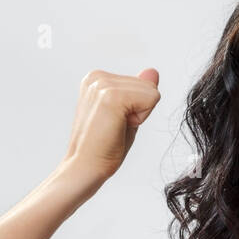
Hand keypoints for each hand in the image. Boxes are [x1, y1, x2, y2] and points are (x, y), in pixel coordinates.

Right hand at [61, 68, 160, 187]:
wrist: (85, 166)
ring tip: (115, 127)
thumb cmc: (104, 146)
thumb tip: (153, 71)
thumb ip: (139, 92)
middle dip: (140, 110)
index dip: (137, 109)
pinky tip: (118, 126)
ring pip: (151, 91)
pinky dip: (141, 118)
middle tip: (115, 127)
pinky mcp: (111, 95)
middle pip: (148, 85)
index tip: (115, 122)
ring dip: (139, 115)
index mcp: (97, 79)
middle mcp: (97, 77)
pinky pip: (152, 98)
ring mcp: (103, 84)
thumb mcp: (127, 114)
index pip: (142, 84)